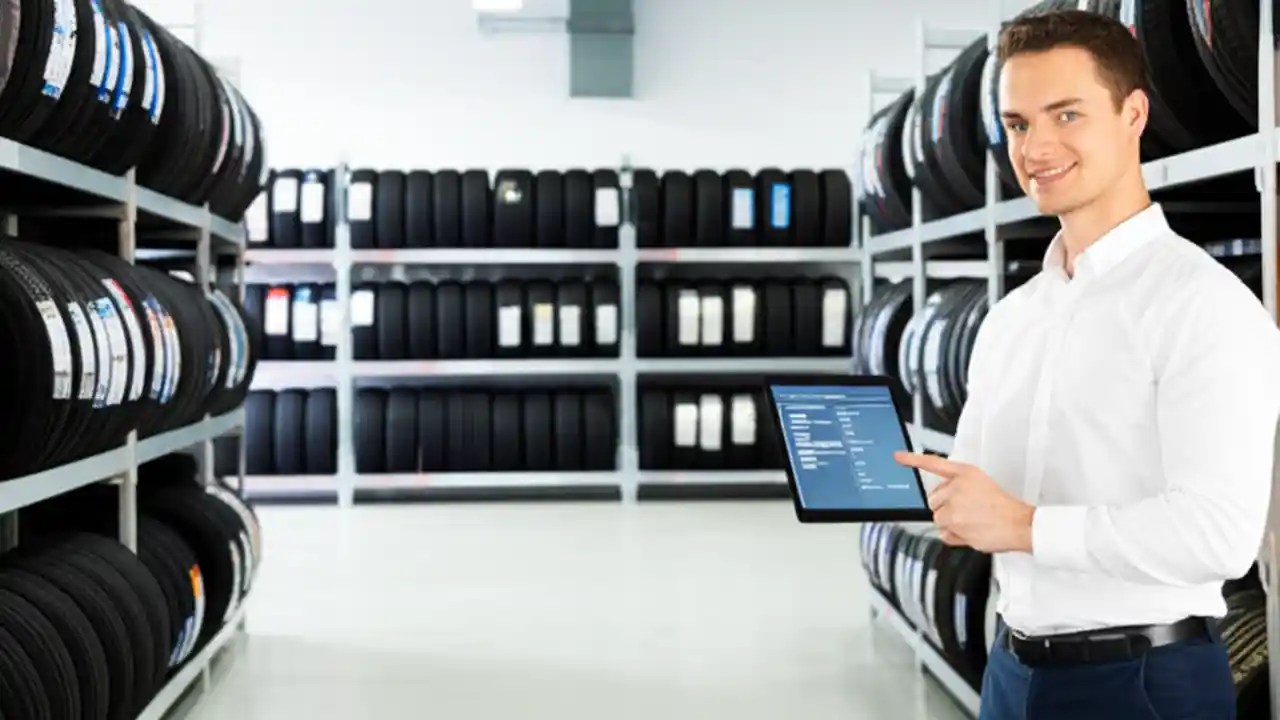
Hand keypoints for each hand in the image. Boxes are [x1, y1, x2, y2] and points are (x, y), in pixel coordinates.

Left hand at [893, 452, 1034, 553]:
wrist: (1020, 524)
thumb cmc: (1005, 507)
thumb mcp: (983, 484)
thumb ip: (960, 487)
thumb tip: (943, 499)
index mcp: (965, 474)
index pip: (934, 463)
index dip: (913, 460)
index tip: (898, 456)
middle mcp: (956, 488)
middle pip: (933, 500)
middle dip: (945, 507)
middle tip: (965, 511)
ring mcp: (954, 508)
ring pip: (938, 518)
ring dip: (950, 523)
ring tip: (972, 522)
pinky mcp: (954, 526)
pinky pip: (943, 535)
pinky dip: (954, 537)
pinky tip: (970, 532)